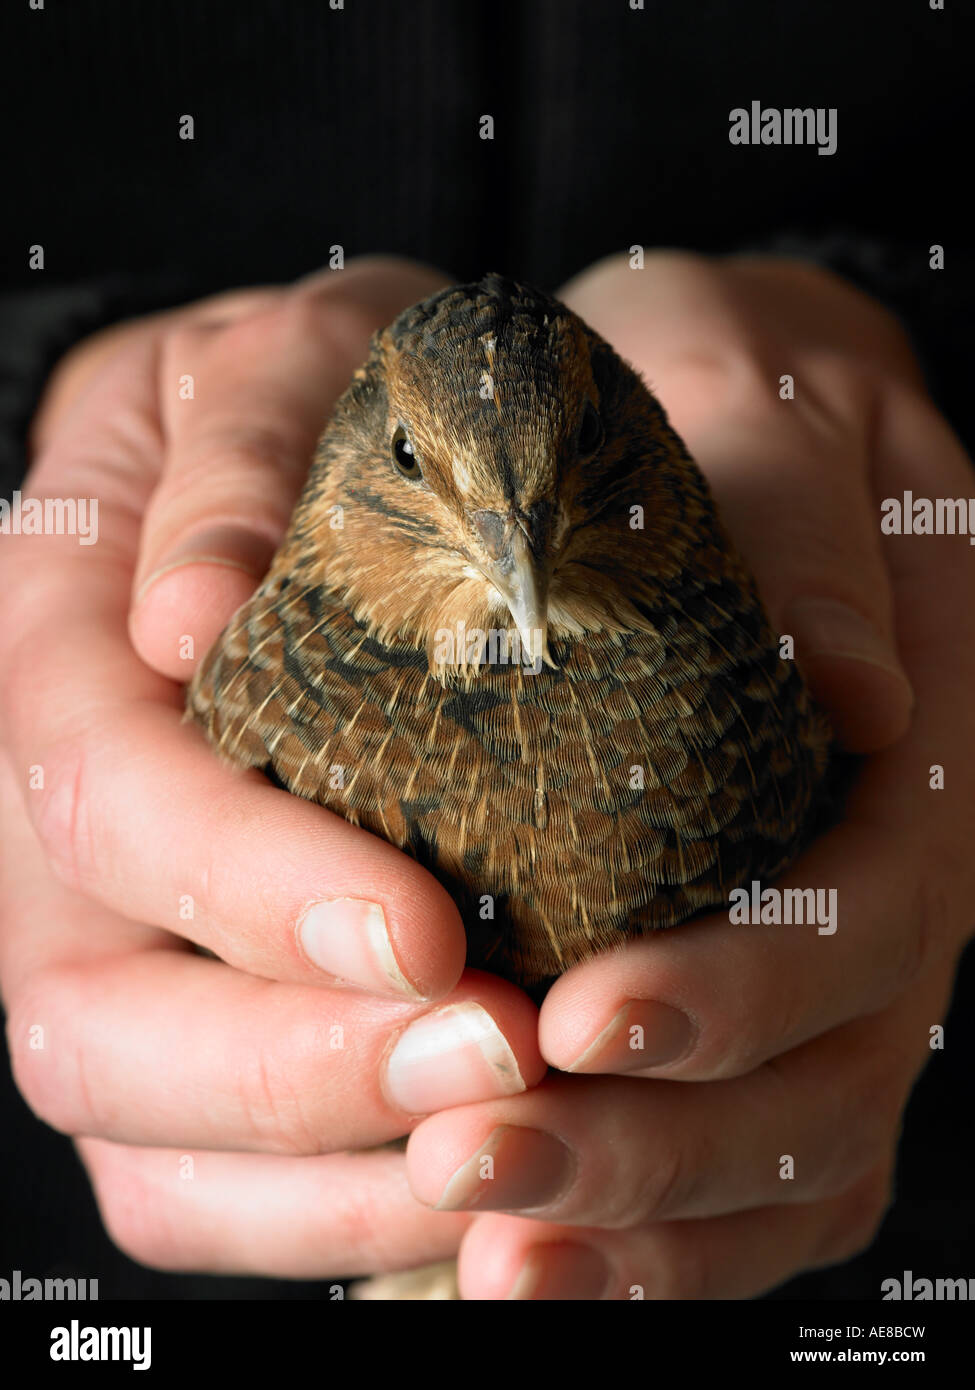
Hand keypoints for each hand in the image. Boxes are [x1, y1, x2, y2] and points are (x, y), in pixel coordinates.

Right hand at [0, 260, 544, 1279]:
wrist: (316, 453)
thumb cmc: (323, 404)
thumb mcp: (298, 364)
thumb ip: (247, 451)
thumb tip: (182, 615)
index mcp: (54, 640)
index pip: (105, 799)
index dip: (245, 883)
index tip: (427, 929)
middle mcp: (51, 824)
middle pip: (89, 1018)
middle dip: (292, 1064)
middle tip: (496, 1054)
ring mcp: (101, 937)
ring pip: (138, 1132)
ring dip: (323, 1169)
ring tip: (503, 1140)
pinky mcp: (177, 1009)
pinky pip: (201, 1170)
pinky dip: (326, 1207)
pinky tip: (462, 1177)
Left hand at [399, 253, 974, 1298]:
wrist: (720, 425)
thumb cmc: (726, 393)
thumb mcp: (762, 390)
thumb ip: (804, 512)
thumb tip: (854, 689)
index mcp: (919, 746)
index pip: (874, 909)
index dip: (745, 987)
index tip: (584, 1018)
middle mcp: (894, 878)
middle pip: (830, 1072)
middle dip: (657, 1140)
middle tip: (483, 1158)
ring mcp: (838, 961)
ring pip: (788, 1152)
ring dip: (642, 1220)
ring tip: (486, 1243)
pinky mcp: (761, 1005)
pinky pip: (741, 1166)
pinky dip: (647, 1236)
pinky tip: (516, 1257)